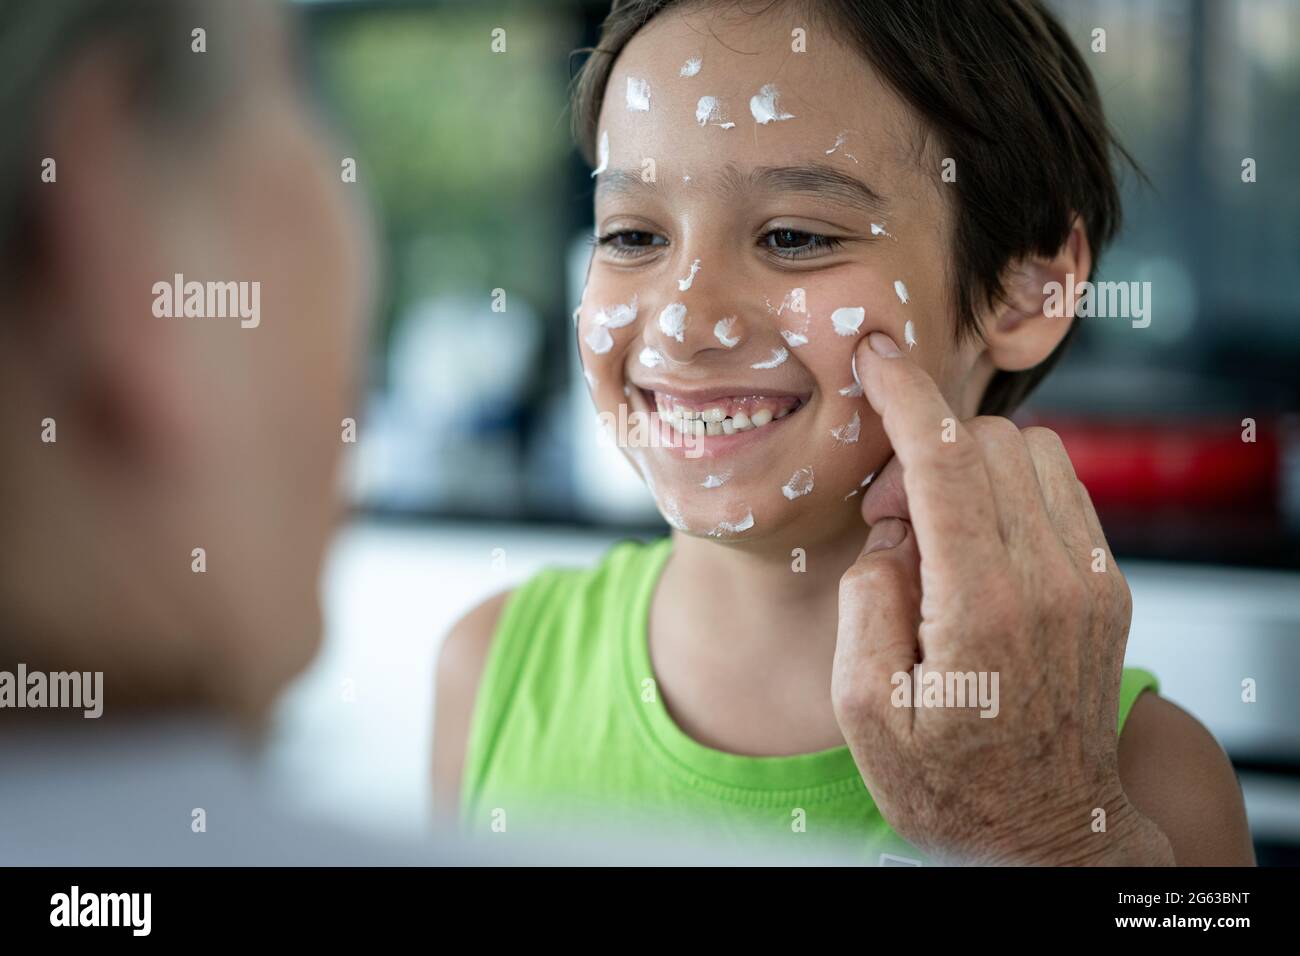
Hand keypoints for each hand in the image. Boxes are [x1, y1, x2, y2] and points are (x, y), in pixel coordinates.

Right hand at [831, 331, 1173, 864]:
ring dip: (971, 466)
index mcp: (982, 608)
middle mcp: (1051, 582)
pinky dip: (1008, 488)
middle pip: (990, 445)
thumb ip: (867, 597)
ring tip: (933, 534)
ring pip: (1033, 453)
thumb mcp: (863, 709)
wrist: (1045, 830)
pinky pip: (1060, 489)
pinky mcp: (1106, 586)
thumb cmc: (944, 780)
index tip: (875, 353)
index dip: (906, 394)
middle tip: (888, 517)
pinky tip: (975, 545)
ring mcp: (1090, 582)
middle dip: (925, 449)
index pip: (948, 461)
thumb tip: (894, 531)